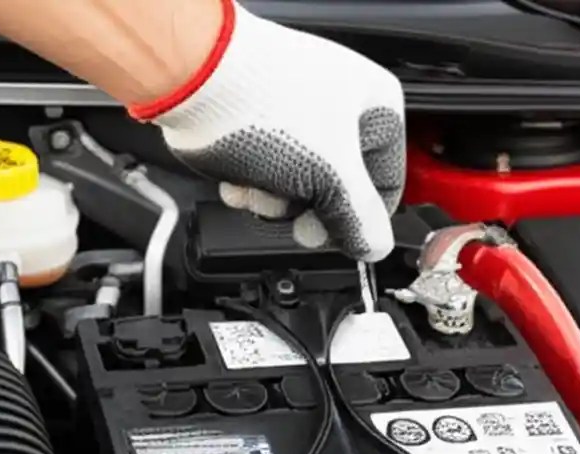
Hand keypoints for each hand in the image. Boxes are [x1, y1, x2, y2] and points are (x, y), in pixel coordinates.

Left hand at [131, 1, 404, 261]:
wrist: (193, 80)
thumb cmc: (267, 108)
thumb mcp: (332, 178)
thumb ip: (360, 220)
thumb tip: (374, 246)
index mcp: (375, 105)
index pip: (386, 182)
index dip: (362, 219)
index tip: (342, 239)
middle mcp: (339, 105)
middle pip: (337, 188)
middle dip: (307, 209)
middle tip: (296, 221)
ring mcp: (295, 113)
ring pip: (296, 185)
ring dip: (273, 199)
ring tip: (259, 185)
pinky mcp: (257, 122)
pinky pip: (264, 171)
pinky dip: (249, 182)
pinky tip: (238, 175)